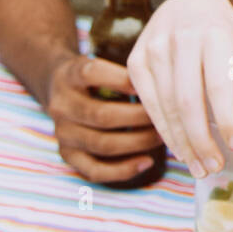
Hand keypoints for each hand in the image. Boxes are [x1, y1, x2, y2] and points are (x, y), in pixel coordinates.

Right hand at [45, 54, 164, 183]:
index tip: (155, 81)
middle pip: (103, 115)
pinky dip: (123, 169)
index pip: (94, 74)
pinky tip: (147, 161)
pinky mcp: (67, 154)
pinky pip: (95, 170)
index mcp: (70, 75)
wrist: (59, 86)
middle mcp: (61, 105)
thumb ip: (130, 69)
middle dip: (141, 118)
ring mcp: (62, 133)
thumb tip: (173, 79)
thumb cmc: (98, 73)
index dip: (124, 80)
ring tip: (164, 136)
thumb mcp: (105, 60)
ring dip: (138, 142)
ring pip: (102, 144)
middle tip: (171, 115)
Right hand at [127, 0, 232, 177]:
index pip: (217, 84)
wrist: (186, 2)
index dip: (227, 117)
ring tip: (201, 167)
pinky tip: (181, 149)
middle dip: (202, 139)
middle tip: (216, 166)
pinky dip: (166, 131)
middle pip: (188, 102)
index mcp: (213, 33)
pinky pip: (151, 104)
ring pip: (167, 107)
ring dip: (184, 143)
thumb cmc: (226, 29)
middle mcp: (179, 40)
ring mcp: (153, 50)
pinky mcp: (136, 61)